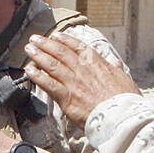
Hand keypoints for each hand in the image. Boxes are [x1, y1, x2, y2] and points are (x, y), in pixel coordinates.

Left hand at [25, 33, 140, 128]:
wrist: (121, 116)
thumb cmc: (124, 100)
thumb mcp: (124, 79)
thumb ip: (116, 69)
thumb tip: (115, 62)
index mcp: (97, 63)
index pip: (78, 47)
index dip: (65, 40)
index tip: (56, 36)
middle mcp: (83, 70)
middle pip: (61, 53)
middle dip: (46, 44)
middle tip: (35, 39)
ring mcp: (74, 83)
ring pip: (52, 65)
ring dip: (38, 55)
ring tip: (29, 49)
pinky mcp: (67, 98)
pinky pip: (48, 85)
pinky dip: (37, 76)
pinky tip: (29, 70)